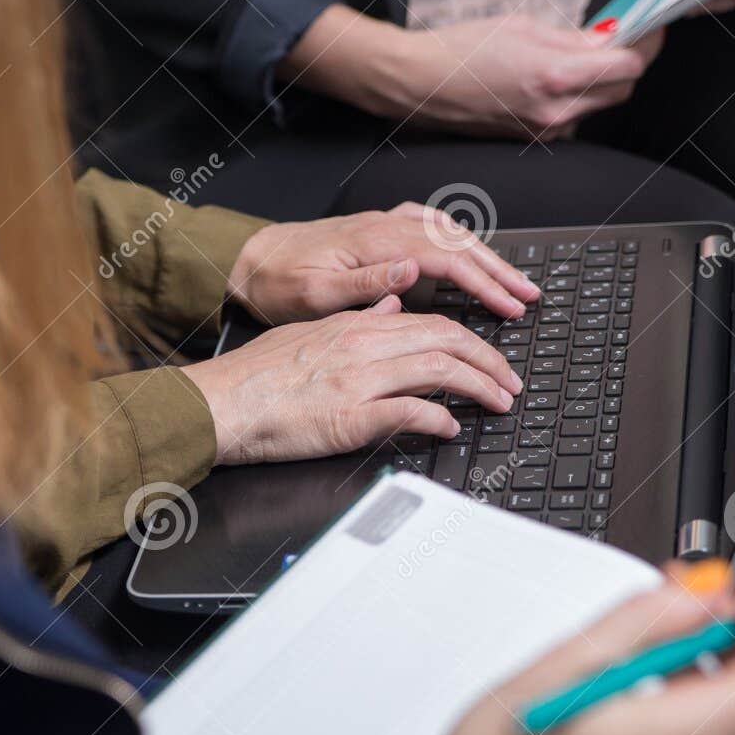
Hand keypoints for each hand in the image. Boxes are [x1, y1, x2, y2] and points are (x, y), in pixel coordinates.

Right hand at [182, 297, 520, 464]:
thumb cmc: (257, 377)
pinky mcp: (350, 416)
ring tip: (499, 403)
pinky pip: (410, 411)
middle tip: (511, 383)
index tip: (490, 359)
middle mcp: (364, 347)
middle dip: (489, 361)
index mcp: (356, 327)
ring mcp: (359, 381)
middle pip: (446, 341)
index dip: (471, 340)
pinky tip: (452, 427)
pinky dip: (440, 418)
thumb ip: (356, 319)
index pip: (431, 322)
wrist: (222, 403)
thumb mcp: (310, 334)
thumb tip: (391, 307)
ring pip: (439, 370)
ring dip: (478, 387)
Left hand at [227, 204, 540, 323]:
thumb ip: (365, 283)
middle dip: (499, 270)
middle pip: (458, 243)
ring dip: (486, 255)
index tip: (510, 307)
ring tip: (513, 281)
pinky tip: (470, 253)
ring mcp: (385, 223)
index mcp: (376, 242)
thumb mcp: (314, 293)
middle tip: (530, 296)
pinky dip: (461, 240)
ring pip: (451, 232)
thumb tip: (412, 271)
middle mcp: (386, 225)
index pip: (447, 261)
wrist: (251, 259)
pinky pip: (433, 227)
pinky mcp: (380, 229)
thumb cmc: (278, 282)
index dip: (484, 285)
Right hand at [393, 16, 662, 138]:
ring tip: (587, 53)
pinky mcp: (535, 137)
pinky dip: (579, 95)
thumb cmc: (459, 50)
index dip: (645, 44)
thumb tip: (610, 37)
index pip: (628, 67)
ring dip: (604, 80)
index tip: (649, 27)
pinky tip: (561, 75)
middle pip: (622, 90)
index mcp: (555, 77)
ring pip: (599, 105)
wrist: (419, 84)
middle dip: (629, 62)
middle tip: (623, 36)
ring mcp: (546, 130)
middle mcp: (556, 112)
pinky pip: (574, 116)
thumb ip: (574, 38)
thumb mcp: (522, 27)